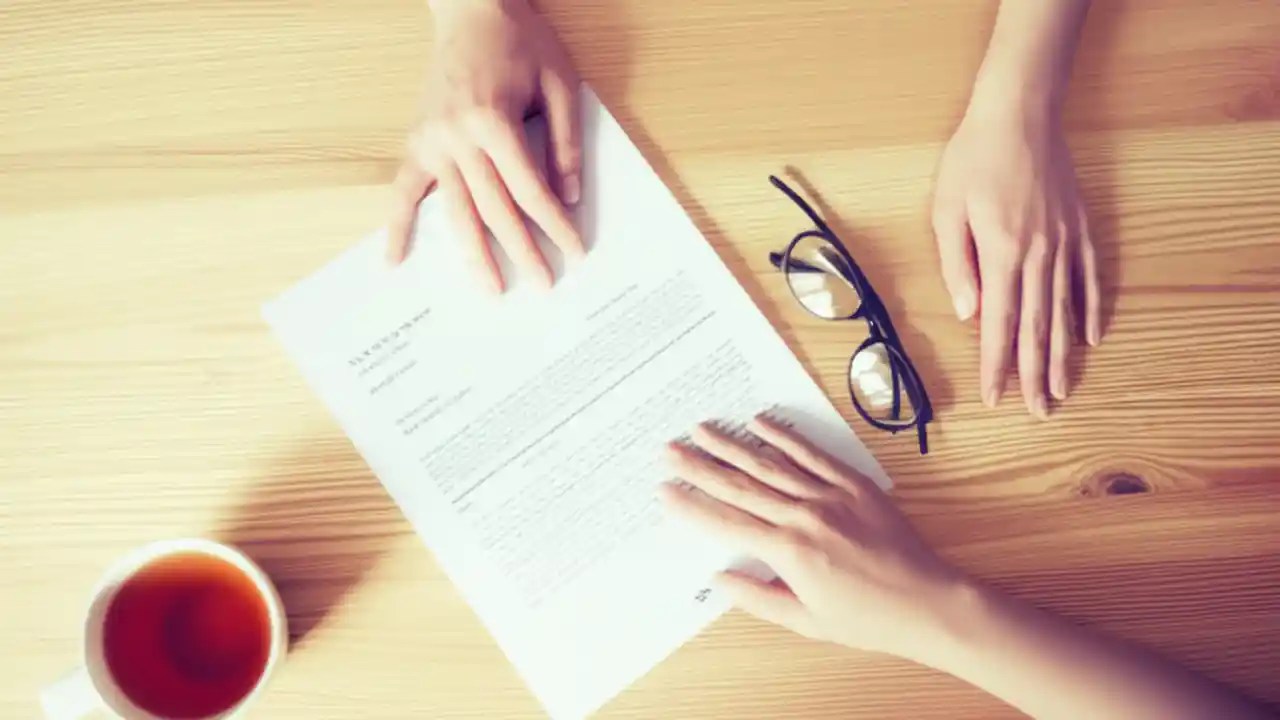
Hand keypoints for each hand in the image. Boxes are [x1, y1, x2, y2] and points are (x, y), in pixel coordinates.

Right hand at [389, 0, 583, 290]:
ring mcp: (430, 142)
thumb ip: (565, 142)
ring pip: (453, 210)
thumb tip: (568, 197)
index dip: (555, 226)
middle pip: (494, 209)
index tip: (574, 253)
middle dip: (521, 252)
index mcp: (494, 121)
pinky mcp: (415, 141)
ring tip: (489, 290)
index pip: (530, 190)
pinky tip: (394, 262)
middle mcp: (457, 137)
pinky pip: (402, 191)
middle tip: (541, 287)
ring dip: (472, 254)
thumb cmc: (519, 40)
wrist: (471, 7)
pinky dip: (396, 227)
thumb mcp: (559, 83)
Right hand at [660, 416, 971, 660]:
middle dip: (700, 466)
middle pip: (740, 485)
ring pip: (770, 464)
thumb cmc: (868, 619)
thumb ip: (758, 597)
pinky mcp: (854, 485)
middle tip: (669, 449)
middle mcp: (804, 516)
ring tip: (702, 429)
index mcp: (788, 552)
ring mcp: (830, 496)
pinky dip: (785, 437)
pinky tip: (760, 422)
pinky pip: (812, 455)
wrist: (927, 602)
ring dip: (732, 445)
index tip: (665, 491)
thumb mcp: (805, 620)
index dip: (692, 505)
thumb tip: (720, 578)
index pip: (727, 522)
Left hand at [932, 103, 1100, 417]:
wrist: (1019, 113)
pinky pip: (1090, 277)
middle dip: (1036, 374)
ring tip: (1063, 389)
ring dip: (1064, 354)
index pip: (1000, 323)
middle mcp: (1039, 255)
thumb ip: (957, 266)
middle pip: (1038, 327)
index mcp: (1002, 254)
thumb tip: (969, 314)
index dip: (998, 364)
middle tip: (1038, 412)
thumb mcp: (947, 210)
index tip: (996, 397)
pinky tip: (1092, 338)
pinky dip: (1091, 309)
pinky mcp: (1081, 228)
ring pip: (1065, 310)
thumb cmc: (973, 159)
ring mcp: (1065, 243)